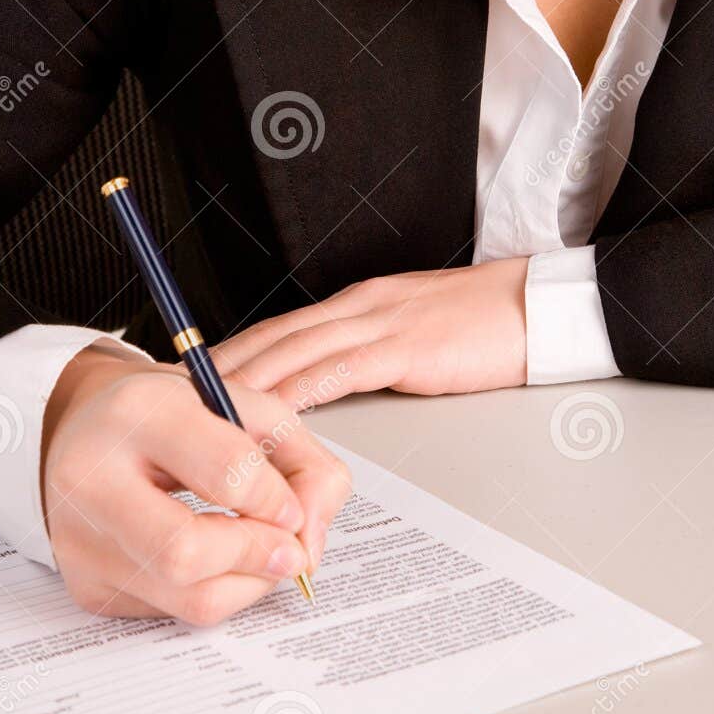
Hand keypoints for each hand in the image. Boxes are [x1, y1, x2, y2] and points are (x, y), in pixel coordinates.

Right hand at [41, 345, 351, 624]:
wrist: (86, 431)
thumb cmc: (174, 417)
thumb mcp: (247, 408)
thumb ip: (301, 463)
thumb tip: (310, 542)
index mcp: (140, 410)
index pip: (226, 471)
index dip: (276, 499)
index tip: (291, 506)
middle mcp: (91, 476)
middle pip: (187, 552)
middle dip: (258, 556)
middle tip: (289, 549)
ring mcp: (79, 538)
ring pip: (186, 598)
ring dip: (247, 584)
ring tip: (260, 552)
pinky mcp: (85, 584)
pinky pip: (171, 613)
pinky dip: (214, 592)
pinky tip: (217, 557)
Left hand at [211, 255, 529, 408]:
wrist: (539, 305)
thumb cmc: (487, 326)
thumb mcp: (416, 334)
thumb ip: (373, 353)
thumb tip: (337, 388)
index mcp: (360, 304)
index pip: (280, 329)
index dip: (233, 352)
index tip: (193, 376)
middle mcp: (359, 307)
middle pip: (273, 337)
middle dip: (220, 367)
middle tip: (173, 395)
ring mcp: (380, 324)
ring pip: (294, 352)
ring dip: (245, 383)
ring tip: (203, 409)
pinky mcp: (405, 347)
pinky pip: (339, 370)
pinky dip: (298, 391)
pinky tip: (271, 409)